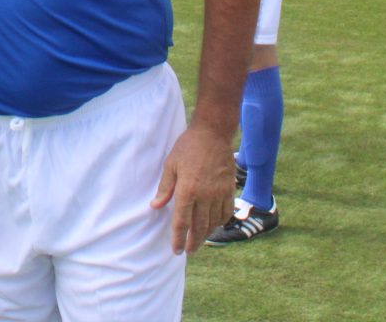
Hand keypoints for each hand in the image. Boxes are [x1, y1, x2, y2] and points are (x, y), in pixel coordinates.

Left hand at [149, 124, 235, 253]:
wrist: (213, 133)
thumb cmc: (188, 147)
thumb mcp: (170, 165)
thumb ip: (165, 188)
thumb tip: (155, 206)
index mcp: (187, 190)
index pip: (182, 222)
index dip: (178, 238)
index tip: (177, 250)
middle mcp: (205, 196)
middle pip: (199, 227)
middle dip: (193, 242)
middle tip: (189, 251)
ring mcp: (219, 193)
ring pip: (214, 222)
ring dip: (206, 234)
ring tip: (200, 239)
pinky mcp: (229, 189)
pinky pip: (226, 212)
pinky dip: (220, 222)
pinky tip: (215, 224)